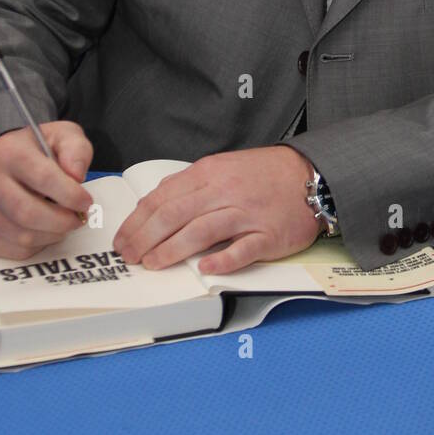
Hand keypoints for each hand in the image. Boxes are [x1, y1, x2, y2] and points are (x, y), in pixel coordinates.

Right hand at [0, 121, 93, 258]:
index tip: (85, 202)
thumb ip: (75, 150)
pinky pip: (13, 250)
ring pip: (22, 236)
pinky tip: (43, 231)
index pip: (43, 178)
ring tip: (62, 223)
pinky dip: (37, 245)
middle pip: (28, 214)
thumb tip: (77, 174)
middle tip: (78, 218)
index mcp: (9, 152)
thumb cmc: (31, 150)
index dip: (71, 195)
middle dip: (62, 222)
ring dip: (52, 235)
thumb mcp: (60, 136)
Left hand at [113, 145, 317, 273]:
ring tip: (153, 263)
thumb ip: (191, 184)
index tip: (123, 239)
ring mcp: (246, 214)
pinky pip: (242, 249)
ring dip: (172, 250)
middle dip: (145, 238)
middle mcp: (224, 192)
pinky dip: (222, 259)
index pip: (163, 198)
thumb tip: (156, 201)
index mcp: (209, 174)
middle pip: (175, 215)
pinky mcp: (267, 235)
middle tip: (129, 256)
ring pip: (202, 231)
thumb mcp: (223, 166)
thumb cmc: (265, 174)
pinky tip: (204, 268)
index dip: (138, 221)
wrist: (310, 175)